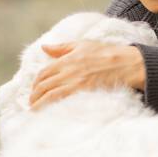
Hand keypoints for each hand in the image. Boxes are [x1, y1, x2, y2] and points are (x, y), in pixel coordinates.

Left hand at [29, 41, 145, 108]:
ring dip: (39, 103)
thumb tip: (44, 47)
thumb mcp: (82, 44)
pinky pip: (63, 101)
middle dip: (34, 95)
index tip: (34, 89)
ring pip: (50, 95)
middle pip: (44, 85)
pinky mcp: (84, 92)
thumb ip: (62, 47)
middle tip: (31, 103)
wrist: (126, 63)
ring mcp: (76, 83)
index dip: (36, 83)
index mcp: (66, 59)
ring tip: (35, 110)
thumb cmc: (107, 53)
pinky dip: (53, 106)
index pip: (44, 73)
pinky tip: (49, 112)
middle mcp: (68, 71)